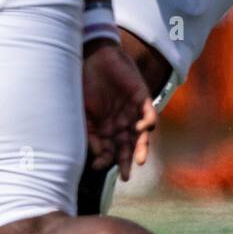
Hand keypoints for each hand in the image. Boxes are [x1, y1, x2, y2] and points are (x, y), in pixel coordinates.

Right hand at [82, 40, 156, 177]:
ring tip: (139, 161)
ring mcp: (132, 112)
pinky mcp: (142, 98)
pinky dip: (148, 122)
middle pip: (126, 147)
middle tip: (125, 176)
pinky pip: (149, 114)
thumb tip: (96, 155)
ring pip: (140, 135)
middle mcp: (120, 123)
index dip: (105, 160)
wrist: (94, 57)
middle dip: (125, 161)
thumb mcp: (83, 111)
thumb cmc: (85, 84)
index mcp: (106, 128)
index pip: (109, 150)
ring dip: (140, 148)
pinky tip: (142, 128)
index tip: (98, 166)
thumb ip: (90, 132)